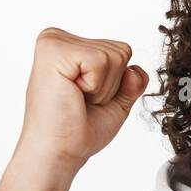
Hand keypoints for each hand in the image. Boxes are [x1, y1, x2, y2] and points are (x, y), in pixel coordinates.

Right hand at [19, 27, 147, 169]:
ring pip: (114, 56)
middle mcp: (58, 38)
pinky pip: (102, 61)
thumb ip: (130, 83)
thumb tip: (136, 71)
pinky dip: (96, 86)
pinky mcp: (54, 50)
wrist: (56, 152)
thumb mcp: (115, 103)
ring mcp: (54, 41)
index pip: (120, 51)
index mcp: (68, 46)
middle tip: (80, 101)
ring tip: (75, 99)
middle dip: (109, 85)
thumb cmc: (76, 131)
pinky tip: (72, 95)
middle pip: (120, 51)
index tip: (85, 98)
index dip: (114, 84)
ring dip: (102, 88)